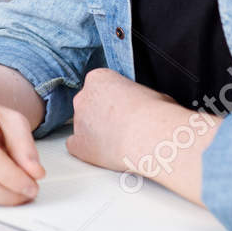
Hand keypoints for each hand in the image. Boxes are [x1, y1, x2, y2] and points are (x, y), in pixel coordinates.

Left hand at [66, 68, 185, 174]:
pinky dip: (86, 149)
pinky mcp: (78, 144)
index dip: (114, 98)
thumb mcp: (151, 93)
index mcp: (99, 78)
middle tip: (122, 124)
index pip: (100, 85)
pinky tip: (102, 152)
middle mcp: (82, 97)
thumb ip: (137, 96)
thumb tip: (144, 105)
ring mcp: (78, 121)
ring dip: (96, 132)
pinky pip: (76, 146)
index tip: (125, 106)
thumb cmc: (155, 113)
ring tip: (120, 141)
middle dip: (102, 114)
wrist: (151, 135)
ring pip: (83, 125)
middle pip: (88, 104)